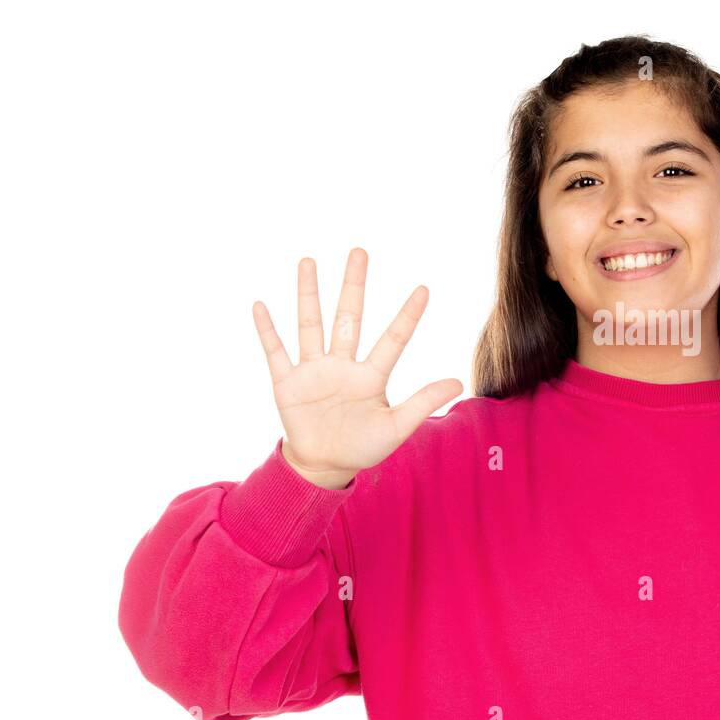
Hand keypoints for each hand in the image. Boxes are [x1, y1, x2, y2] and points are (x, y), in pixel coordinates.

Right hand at [252, 247, 462, 486]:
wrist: (324, 466)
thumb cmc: (363, 447)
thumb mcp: (397, 427)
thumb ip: (423, 402)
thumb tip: (459, 382)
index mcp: (372, 375)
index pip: (393, 339)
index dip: (408, 316)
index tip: (424, 290)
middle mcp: (343, 365)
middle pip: (349, 317)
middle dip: (354, 285)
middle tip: (359, 252)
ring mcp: (314, 371)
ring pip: (311, 325)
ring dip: (309, 294)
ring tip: (308, 261)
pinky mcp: (287, 383)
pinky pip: (276, 352)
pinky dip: (267, 330)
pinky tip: (261, 305)